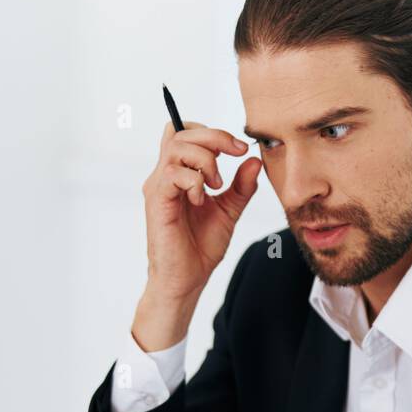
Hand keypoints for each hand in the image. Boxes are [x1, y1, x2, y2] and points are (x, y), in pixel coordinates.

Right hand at [135, 121, 262, 349]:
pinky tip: (201, 200)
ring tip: (216, 185)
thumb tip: (253, 160)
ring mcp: (159, 187)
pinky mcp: (157, 202)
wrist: (186, 280)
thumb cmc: (200, 248)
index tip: (240, 150)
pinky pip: (173, 174)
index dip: (213, 132)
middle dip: (215, 137)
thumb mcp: (229, 211)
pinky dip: (194, 181)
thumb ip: (241, 186)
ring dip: (205, 160)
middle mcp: (165, 176)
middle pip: (182, 132)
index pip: (186, 132)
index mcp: (179, 174)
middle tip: (237, 154)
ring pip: (176, 147)